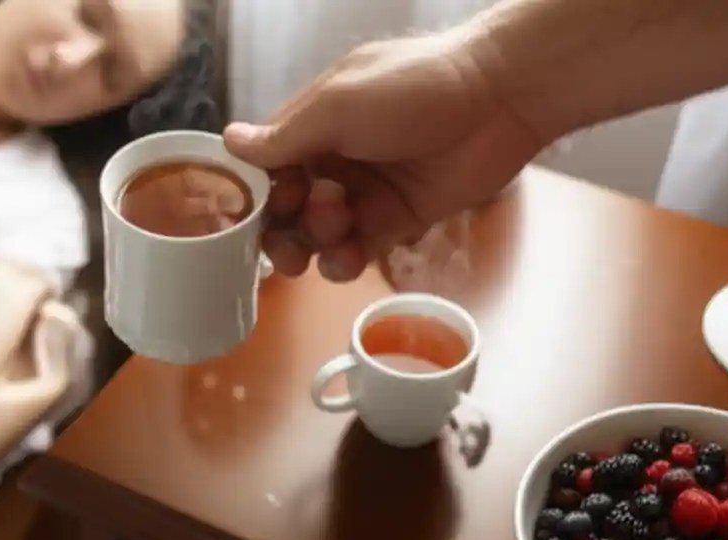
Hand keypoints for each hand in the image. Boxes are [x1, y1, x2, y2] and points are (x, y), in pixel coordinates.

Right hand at [223, 31, 544, 281]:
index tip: (254, 212)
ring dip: (314, 242)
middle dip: (279, 230)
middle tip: (289, 241)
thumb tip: (229, 143)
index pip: (263, 168)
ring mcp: (363, 193)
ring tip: (339, 226)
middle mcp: (331, 160)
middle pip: (284, 211)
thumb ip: (284, 135)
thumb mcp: (338, 106)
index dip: (254, 196)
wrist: (498, 99)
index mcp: (311, 125)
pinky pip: (355, 251)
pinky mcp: (396, 221)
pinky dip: (344, 260)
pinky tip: (350, 255)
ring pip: (316, 236)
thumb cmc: (413, 89)